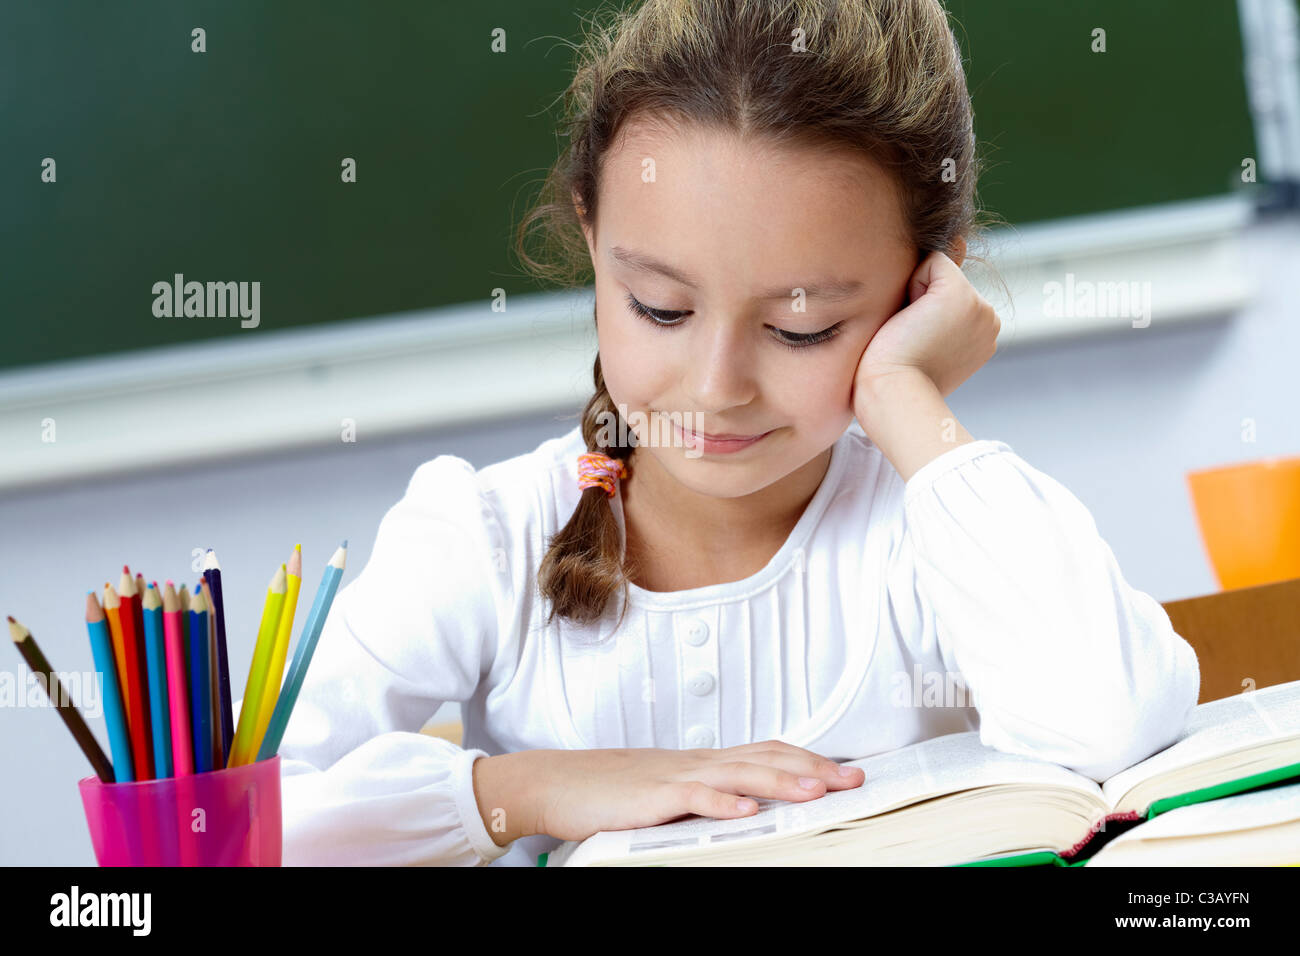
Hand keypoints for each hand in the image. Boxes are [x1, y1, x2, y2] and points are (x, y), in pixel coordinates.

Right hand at [529, 740, 864, 842]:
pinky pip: (693, 796)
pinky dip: (723, 801)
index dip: (807, 758)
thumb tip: (745, 806)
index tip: (844, 770)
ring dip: (782, 781)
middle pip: (766, 757)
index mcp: (703, 761)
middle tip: (854, 778)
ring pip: (740, 772)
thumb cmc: (609, 791)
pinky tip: (748, 808)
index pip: (766, 751)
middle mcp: (697, 762)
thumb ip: (705, 795)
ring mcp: (676, 776)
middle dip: (814, 768)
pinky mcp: (653, 796)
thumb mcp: (668, 791)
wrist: (557, 783)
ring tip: (818, 791)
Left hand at [852, 250, 999, 402]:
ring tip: (910, 335)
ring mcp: (980, 308)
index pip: (946, 298)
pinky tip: (911, 320)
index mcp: (980, 334)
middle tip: (910, 343)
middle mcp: (988, 320)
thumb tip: (957, 242)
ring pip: (937, 271)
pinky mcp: (961, 297)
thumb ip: (932, 298)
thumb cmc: (892, 376)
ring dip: (914, 297)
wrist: (891, 396)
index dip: (920, 313)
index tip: (914, 348)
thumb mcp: (917, 335)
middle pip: (941, 281)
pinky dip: (912, 284)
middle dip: (918, 302)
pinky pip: (932, 261)